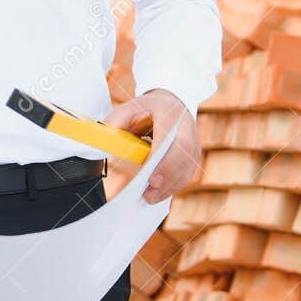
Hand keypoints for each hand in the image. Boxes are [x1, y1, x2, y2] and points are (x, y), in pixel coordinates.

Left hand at [104, 88, 199, 203]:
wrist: (170, 102)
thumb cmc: (146, 108)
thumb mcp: (128, 108)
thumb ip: (117, 122)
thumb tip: (105, 141)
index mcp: (170, 112)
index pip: (171, 137)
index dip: (163, 159)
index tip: (151, 178)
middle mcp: (186, 125)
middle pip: (185, 153)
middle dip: (168, 175)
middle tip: (150, 194)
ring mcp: (194, 140)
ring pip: (188, 166)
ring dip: (170, 185)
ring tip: (150, 198)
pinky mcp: (194, 153)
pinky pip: (188, 172)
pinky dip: (174, 185)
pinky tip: (159, 193)